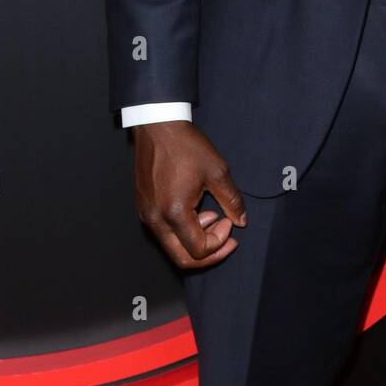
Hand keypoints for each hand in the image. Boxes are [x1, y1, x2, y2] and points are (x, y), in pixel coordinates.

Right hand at [132, 120, 246, 268]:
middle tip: (227, 237)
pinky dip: (182, 230)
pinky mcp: (144, 207)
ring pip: (171, 246)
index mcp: (174, 213)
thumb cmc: (185, 146)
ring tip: (211, 215)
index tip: (230, 222)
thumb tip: (241, 221)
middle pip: (182, 258)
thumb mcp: (217, 171)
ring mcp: (146, 215)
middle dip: (209, 252)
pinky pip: (163, 231)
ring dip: (195, 240)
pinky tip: (195, 209)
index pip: (198, 250)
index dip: (219, 242)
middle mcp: (155, 219)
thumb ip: (232, 200)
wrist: (158, 126)